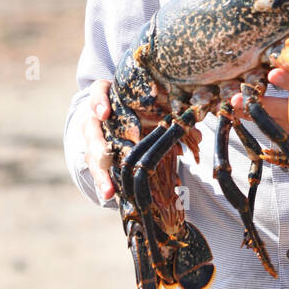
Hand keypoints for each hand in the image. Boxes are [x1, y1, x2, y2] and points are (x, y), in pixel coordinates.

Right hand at [82, 78, 202, 199]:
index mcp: (107, 97)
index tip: (105, 113)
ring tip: (108, 190)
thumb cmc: (133, 103)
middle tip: (105, 157)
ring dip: (100, 174)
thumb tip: (197, 134)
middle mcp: (95, 118)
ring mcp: (93, 139)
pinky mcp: (95, 156)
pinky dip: (105, 183)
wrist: (110, 111)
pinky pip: (98, 170)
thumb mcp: (146, 101)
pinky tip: (111, 194)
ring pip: (91, 155)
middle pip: (91, 130)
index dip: (99, 103)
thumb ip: (168, 112)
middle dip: (98, 145)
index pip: (98, 93)